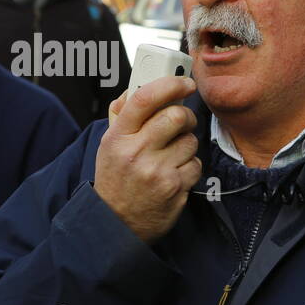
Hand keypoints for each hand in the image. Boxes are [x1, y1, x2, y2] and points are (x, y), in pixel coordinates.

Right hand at [96, 75, 199, 243]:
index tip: (184, 82)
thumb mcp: (109, 144)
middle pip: (176, 116)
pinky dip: (190, 166)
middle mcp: (136, 152)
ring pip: (190, 141)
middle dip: (185, 115)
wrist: (116, 222)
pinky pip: (196, 164)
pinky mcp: (175, 189)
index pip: (144, 98)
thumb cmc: (115, 178)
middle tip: (182, 120)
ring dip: (186, 143)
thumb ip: (122, 115)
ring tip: (172, 153)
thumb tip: (138, 86)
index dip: (170, 83)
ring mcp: (157, 172)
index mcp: (118, 137)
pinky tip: (174, 173)